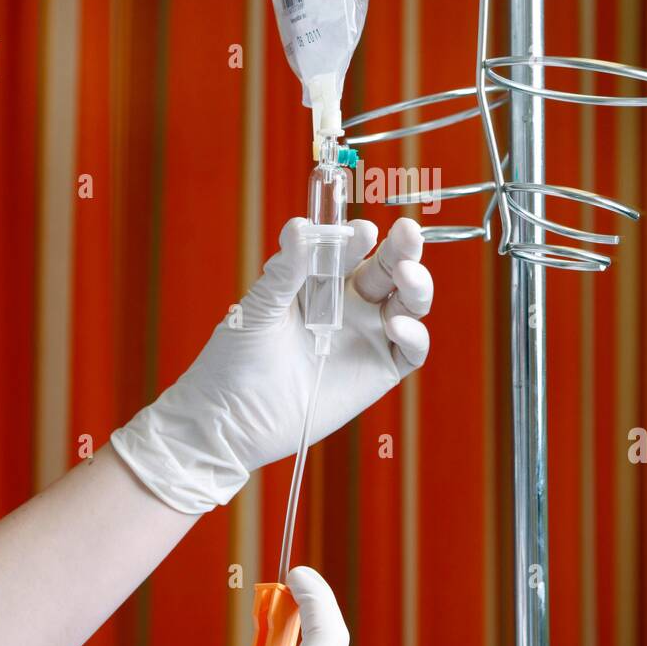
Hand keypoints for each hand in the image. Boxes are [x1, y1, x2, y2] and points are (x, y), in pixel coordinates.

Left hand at [111, 217, 432, 513]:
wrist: (229, 420)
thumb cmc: (235, 359)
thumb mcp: (259, 308)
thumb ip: (285, 270)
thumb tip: (301, 225)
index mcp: (321, 281)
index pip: (352, 250)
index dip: (360, 237)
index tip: (362, 230)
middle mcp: (350, 304)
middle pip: (390, 269)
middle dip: (403, 249)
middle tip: (408, 234)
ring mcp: (367, 337)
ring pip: (409, 303)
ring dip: (416, 285)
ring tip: (406, 276)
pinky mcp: (378, 371)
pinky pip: (410, 350)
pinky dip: (414, 335)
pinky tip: (396, 325)